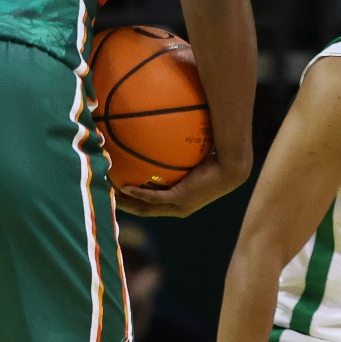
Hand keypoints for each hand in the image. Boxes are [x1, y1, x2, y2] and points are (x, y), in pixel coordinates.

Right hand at [115, 155, 249, 217]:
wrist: (232, 165)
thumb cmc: (217, 157)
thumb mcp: (193, 155)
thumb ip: (178, 150)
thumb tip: (168, 130)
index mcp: (181, 202)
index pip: (153, 205)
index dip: (135, 200)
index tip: (120, 190)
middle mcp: (179, 208)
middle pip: (144, 211)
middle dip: (125, 205)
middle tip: (108, 195)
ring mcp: (178, 206)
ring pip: (145, 209)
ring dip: (127, 203)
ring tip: (111, 195)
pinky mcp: (180, 199)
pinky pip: (153, 198)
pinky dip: (138, 194)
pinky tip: (124, 187)